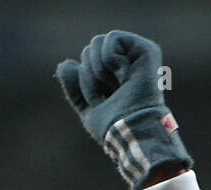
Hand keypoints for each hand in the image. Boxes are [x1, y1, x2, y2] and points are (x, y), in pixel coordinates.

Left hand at [56, 31, 192, 189]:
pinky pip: (111, 38)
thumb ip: (75, 88)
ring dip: (99, 70)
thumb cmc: (112, 125)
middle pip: (89, 50)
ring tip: (118, 84)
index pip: (85, 62)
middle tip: (110, 92)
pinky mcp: (146, 49)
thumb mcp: (86, 106)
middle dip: (90, 76)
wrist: (129, 129)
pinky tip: (124, 74)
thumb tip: (64, 64)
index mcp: (115, 75)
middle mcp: (127, 61)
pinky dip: (109, 59)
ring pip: (97, 43)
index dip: (85, 83)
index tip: (100, 99)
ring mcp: (137, 54)